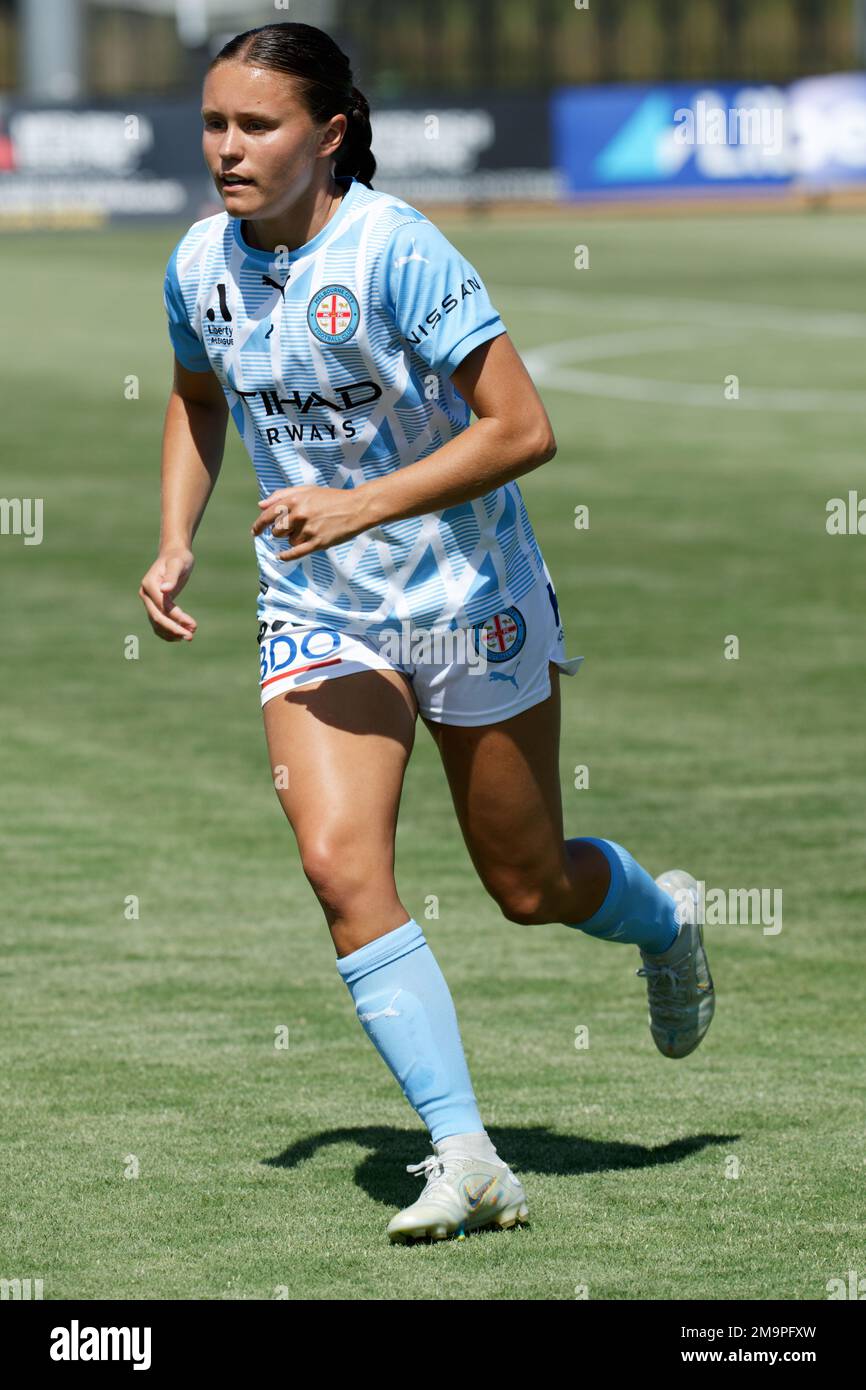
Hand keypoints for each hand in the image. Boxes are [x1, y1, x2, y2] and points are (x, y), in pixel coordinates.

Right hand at [139, 546, 196, 641]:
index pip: (163, 606)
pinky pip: (158, 622)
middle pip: (158, 617)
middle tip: (191, 637)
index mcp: (149, 584)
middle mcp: (146, 594)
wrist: (174, 554)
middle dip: (174, 629)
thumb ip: (172, 577)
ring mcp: (148, 601)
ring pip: (157, 623)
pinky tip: (180, 636)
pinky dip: (168, 631)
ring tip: (189, 636)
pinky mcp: (154, 605)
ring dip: (172, 632)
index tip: (193, 625)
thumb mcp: (178, 564)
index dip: (177, 617)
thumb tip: (165, 590)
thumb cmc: (178, 558)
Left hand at [251, 485, 372, 560]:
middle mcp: (299, 515)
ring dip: (295, 538)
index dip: (259, 525)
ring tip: (311, 530)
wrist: (356, 507)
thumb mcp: (307, 490)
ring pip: (290, 541)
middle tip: (298, 526)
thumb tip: (261, 505)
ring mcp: (308, 530)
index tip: (255, 532)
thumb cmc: (331, 498)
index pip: (268, 515)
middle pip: (278, 531)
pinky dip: (286, 556)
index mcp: (294, 501)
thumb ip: (282, 495)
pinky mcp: (318, 542)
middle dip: (283, 531)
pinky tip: (280, 556)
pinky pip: (296, 552)